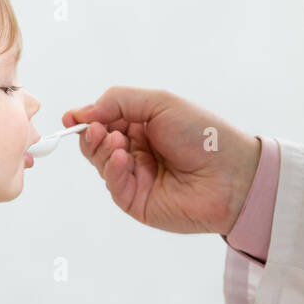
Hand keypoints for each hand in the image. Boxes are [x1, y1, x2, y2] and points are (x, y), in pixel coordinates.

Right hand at [63, 87, 260, 235]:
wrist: (232, 174)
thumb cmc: (203, 134)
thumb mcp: (160, 103)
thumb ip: (118, 101)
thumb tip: (82, 113)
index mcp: (143, 127)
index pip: (104, 122)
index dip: (87, 119)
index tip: (72, 116)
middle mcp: (137, 152)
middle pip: (97, 144)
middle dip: (92, 134)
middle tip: (98, 128)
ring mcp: (136, 178)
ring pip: (101, 164)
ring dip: (102, 150)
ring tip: (116, 141)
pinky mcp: (137, 202)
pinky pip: (114, 186)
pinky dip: (113, 171)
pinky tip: (123, 159)